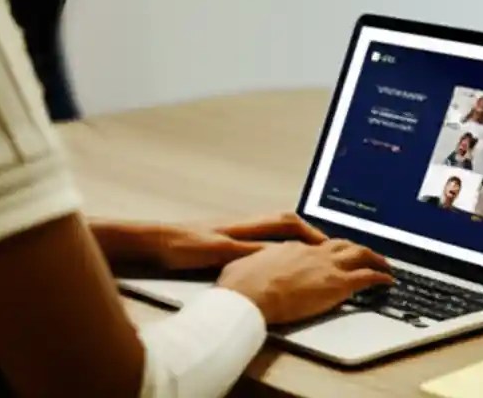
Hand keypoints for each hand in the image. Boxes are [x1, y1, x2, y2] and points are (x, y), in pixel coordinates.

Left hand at [149, 212, 329, 269]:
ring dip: (291, 239)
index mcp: (245, 225)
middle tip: (324, 248)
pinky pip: (258, 240)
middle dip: (306, 233)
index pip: (286, 222)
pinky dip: (273, 247)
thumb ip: (251, 251)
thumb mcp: (221, 251)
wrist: (155, 242)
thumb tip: (283, 253)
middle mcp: (242, 224)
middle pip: (282, 223)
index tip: (327, 245)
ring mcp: (232, 231)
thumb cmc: (183, 245)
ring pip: (270, 231)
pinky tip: (272, 260)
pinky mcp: (223, 241)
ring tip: (306, 254)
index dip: (310, 232)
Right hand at [216, 239, 393, 324]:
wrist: (249, 295)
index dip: (326, 251)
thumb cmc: (241, 286)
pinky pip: (368, 276)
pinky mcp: (337, 284)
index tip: (329, 256)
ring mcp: (325, 265)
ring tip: (383, 263)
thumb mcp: (242, 267)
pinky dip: (381, 276)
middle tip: (365, 254)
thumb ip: (251, 267)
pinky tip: (388, 280)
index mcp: (289, 247)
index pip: (315, 246)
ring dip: (374, 257)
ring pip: (359, 253)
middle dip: (355, 248)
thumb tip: (245, 272)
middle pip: (341, 244)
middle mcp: (311, 251)